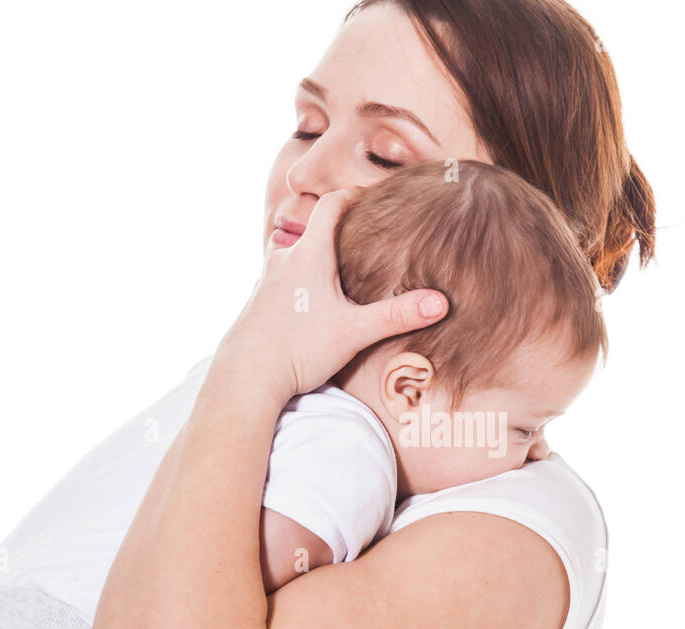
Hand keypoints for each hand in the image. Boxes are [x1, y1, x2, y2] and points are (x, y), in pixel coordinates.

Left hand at [215, 187, 447, 399]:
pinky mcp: (258, 302)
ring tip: (337, 266)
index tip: (373, 194)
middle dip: (338, 227)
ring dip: (315, 253)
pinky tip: (310, 299)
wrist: (244, 378)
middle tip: (363, 233)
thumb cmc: (297, 350)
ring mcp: (267, 280)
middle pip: (312, 228)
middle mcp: (284, 260)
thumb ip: (398, 315)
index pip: (331, 206)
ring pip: (293, 253)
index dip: (353, 194)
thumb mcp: (354, 333)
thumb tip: (440, 302)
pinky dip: (298, 277)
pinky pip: (281, 277)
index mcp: (309, 255)